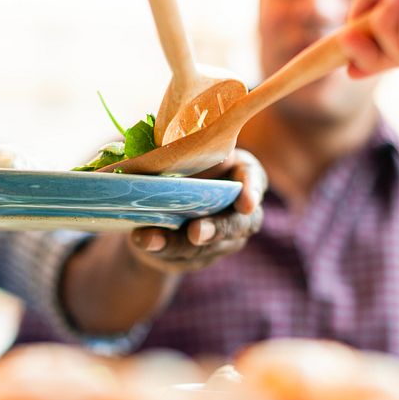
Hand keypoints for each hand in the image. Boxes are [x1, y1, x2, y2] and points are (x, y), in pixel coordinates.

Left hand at [126, 150, 265, 272]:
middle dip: (217, 229)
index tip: (245, 204)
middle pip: (240, 224)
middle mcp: (238, 209)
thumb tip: (144, 143)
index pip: (254, 179)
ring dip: (180, 244)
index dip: (252, 191)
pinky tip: (143, 240)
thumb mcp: (176, 150)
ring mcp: (223, 237)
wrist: (157, 197)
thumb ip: (172, 148)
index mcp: (240, 172)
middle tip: (195, 233)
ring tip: (153, 238)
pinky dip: (162, 248)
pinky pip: (184, 257)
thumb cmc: (177, 160)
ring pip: (208, 246)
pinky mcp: (199, 255)